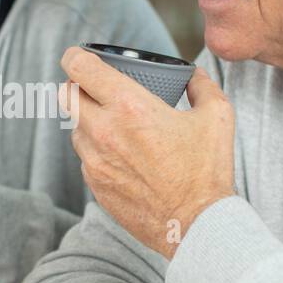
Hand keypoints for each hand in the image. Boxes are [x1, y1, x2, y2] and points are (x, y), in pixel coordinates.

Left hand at [59, 46, 235, 258]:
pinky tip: (121, 154)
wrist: (197, 226)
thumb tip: (193, 75)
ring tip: (115, 123)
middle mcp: (104, 131)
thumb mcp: (217, 117)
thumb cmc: (207, 172)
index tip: (79, 56)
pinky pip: (85, 157)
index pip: (80, 69)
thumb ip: (203, 86)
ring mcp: (96, 161)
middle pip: (65, 95)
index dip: (75, 56)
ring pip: (74, 128)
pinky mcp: (95, 185)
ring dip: (87, 119)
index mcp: (130, 106)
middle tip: (95, 88)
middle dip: (76, 86)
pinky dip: (96, 149)